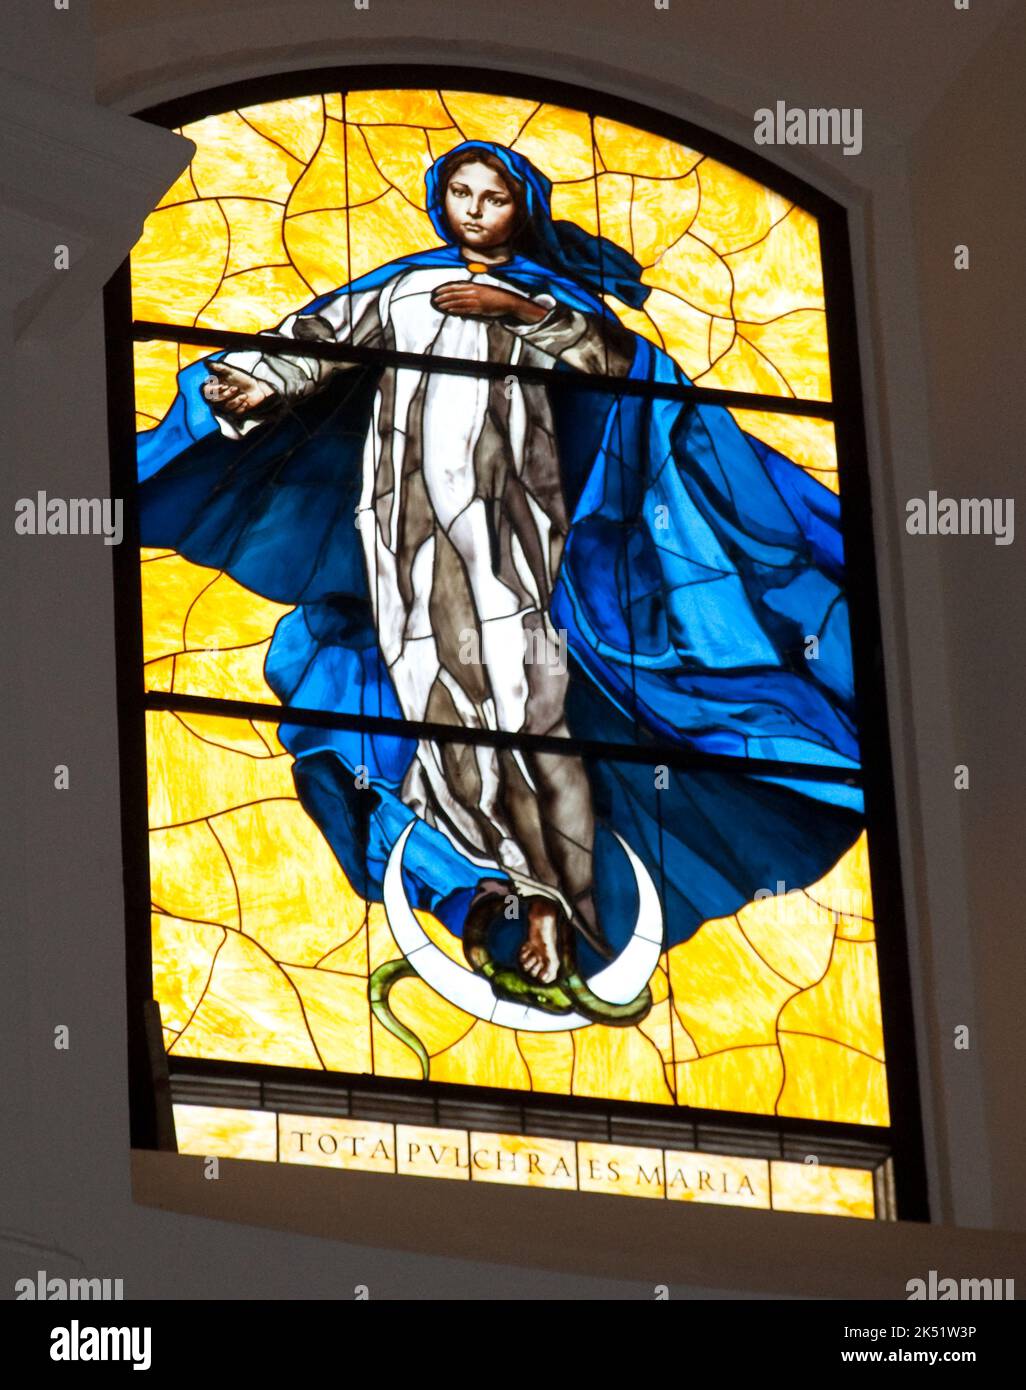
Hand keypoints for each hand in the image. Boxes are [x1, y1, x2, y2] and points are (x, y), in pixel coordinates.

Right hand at [201, 361, 276, 417]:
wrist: (257, 388)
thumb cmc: (242, 379)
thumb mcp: (231, 371)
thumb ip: (220, 367)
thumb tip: (207, 362)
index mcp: (215, 387)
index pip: (206, 392)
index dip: (213, 390)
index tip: (223, 386)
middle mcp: (218, 398)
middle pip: (215, 401)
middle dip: (226, 395)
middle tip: (236, 388)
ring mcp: (226, 406)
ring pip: (225, 408)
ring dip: (236, 401)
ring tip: (244, 395)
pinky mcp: (234, 413)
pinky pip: (234, 413)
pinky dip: (241, 408)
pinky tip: (246, 402)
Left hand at [431, 281, 548, 323]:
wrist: (508, 301)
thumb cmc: (496, 295)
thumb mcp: (484, 289)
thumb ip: (474, 290)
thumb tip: (464, 292)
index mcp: (475, 286)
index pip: (457, 286)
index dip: (446, 289)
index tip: (438, 291)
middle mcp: (474, 292)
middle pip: (455, 293)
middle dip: (444, 296)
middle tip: (435, 299)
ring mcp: (477, 300)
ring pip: (459, 301)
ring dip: (448, 303)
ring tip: (440, 305)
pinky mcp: (480, 309)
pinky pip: (466, 309)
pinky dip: (457, 310)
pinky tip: (450, 310)